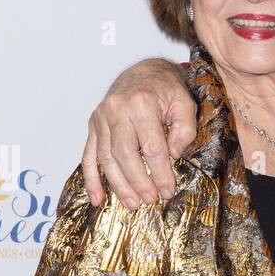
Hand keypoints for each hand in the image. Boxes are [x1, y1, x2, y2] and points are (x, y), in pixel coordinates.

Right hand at [82, 58, 198, 209]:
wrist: (142, 71)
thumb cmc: (165, 89)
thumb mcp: (184, 103)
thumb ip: (185, 130)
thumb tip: (173, 156)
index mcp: (142, 104)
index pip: (152, 148)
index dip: (161, 173)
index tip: (168, 191)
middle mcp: (117, 110)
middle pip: (125, 155)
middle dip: (139, 182)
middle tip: (151, 200)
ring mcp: (101, 118)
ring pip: (106, 158)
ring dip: (118, 185)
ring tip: (133, 204)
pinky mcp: (93, 126)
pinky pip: (88, 155)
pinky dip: (91, 179)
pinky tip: (97, 198)